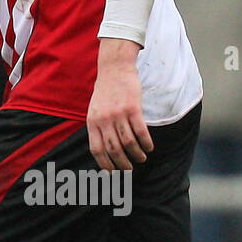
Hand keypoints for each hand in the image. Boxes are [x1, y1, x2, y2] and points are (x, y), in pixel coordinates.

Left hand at [86, 39, 151, 170]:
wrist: (114, 68)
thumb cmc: (105, 91)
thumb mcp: (94, 110)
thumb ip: (97, 127)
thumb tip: (104, 150)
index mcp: (92, 122)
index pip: (97, 150)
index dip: (105, 164)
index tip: (112, 173)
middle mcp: (104, 120)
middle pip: (114, 150)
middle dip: (123, 164)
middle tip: (130, 170)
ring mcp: (118, 114)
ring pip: (129, 143)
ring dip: (137, 155)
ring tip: (142, 159)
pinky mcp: (133, 108)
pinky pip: (140, 132)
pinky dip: (146, 143)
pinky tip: (149, 148)